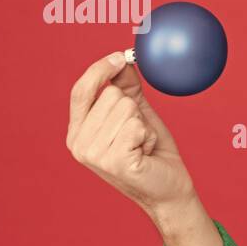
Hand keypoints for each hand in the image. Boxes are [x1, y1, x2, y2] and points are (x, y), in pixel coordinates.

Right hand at [66, 51, 197, 217]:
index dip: (99, 70)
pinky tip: (146, 153)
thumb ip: (125, 87)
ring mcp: (94, 154)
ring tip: (142, 145)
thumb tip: (123, 58)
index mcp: (77, 132)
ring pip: (126, 108)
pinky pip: (137, 126)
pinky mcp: (114, 162)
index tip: (119, 57)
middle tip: (138, 136)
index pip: (80, 91)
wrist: (169, 188)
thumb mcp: (136, 114)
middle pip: (111, 95)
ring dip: (144, 125)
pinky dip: (148, 136)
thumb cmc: (151, 152)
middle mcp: (79, 144)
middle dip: (135, 111)